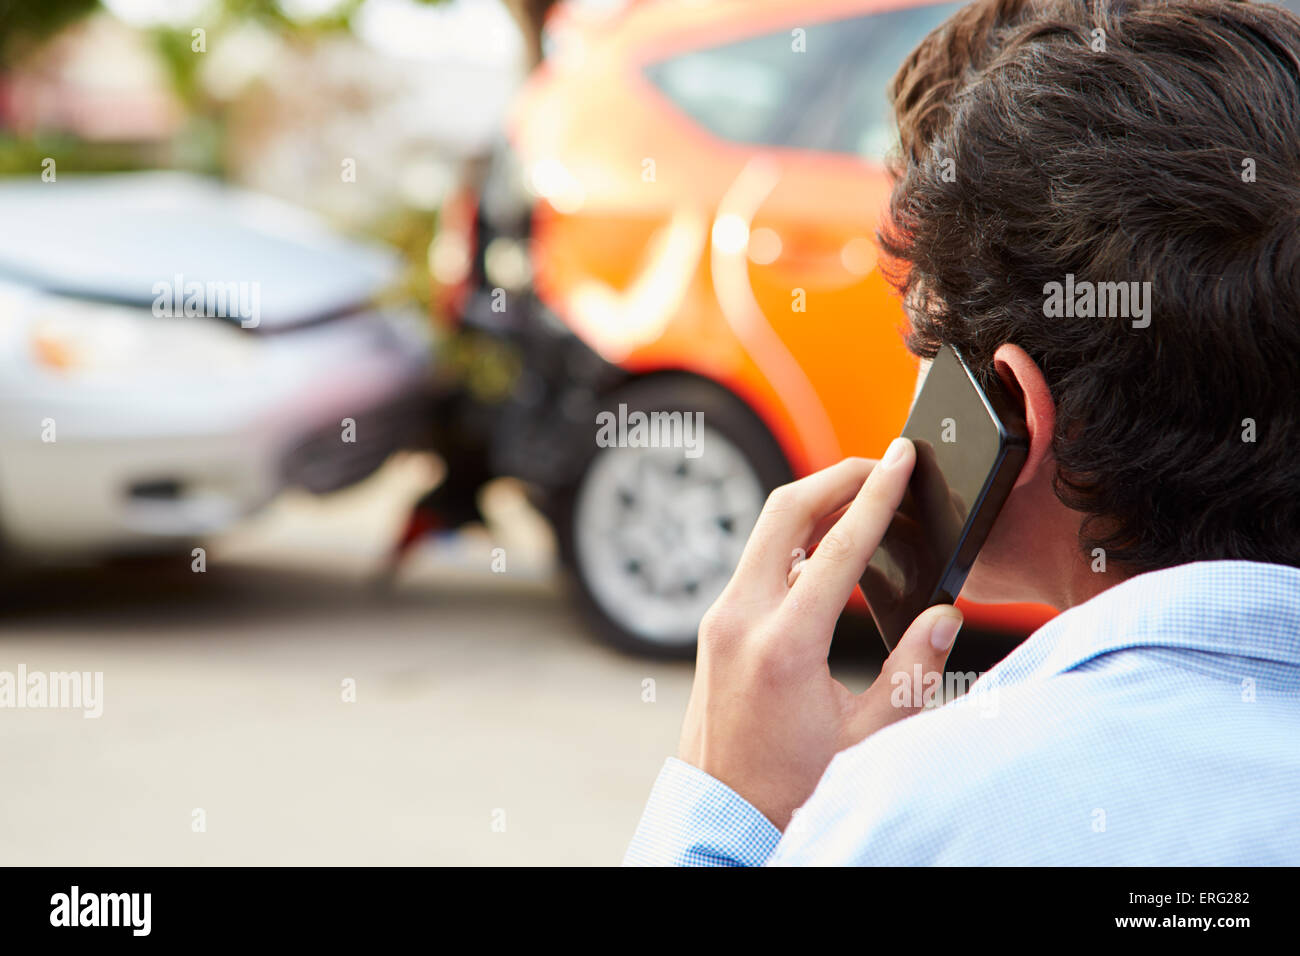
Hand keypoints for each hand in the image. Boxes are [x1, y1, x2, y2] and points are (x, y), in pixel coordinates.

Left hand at [677, 439, 963, 828]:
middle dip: (836, 477)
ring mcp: (720, 620)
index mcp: (784, 645)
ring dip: (814, 505)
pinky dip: (793, 539)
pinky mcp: (715, 628)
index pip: (841, 546)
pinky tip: (827, 544)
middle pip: (785, 512)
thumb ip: (912, 671)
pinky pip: (756, 561)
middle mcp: (741, 620)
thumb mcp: (869, 737)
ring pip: (765, 531)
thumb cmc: (794, 787)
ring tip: (862, 496)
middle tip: (880, 465)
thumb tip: (944, 616)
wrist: (724, 817)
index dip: (878, 494)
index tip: (901, 458)